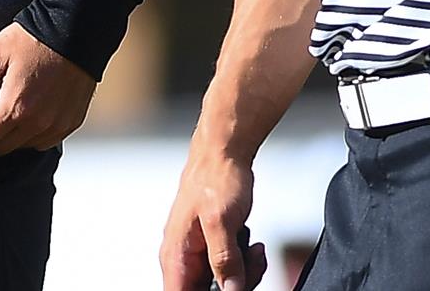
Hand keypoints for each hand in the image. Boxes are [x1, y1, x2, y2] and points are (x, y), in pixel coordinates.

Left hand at [0, 23, 96, 155]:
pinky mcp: (70, 124)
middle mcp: (36, 125)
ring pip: (24, 146)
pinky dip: (36, 131)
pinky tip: (35, 108)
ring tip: (17, 103)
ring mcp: (56, 127)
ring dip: (15, 133)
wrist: (78, 29)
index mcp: (14, 109)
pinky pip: (45, 141)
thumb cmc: (34, 38)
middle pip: (2, 148)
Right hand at [160, 149, 267, 290]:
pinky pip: (227, 268)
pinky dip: (243, 263)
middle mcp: (182, 258)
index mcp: (175, 255)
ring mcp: (197, 253)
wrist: (224, 152)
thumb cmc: (215, 176)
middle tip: (251, 267)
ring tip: (253, 252)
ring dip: (242, 274)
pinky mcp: (211, 247)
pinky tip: (251, 247)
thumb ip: (224, 259)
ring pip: (219, 283)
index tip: (228, 289)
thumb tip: (231, 289)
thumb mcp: (221, 221)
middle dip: (233, 286)